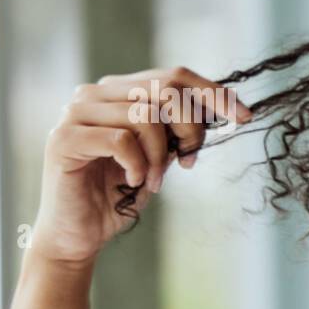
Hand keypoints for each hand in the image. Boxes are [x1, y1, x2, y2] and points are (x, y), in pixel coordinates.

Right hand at [29, 66, 251, 268]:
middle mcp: (94, 94)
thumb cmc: (119, 194)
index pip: (175, 75)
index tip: (243, 116)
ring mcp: (76, 113)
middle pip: (166, 88)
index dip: (213, 93)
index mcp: (118, 91)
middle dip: (191, 127)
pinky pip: (121, 140)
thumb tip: (220, 108)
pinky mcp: (64, 139)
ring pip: (145, 115)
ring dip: (162, 155)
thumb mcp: (160, 155)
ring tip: (155, 180)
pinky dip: (138, 165)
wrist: (80, 233)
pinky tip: (134, 181)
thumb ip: (177, 129)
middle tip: (189, 160)